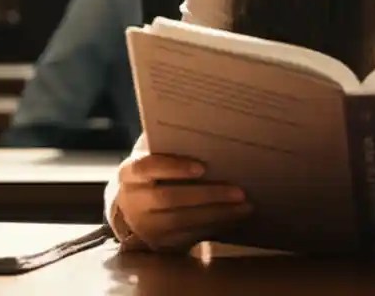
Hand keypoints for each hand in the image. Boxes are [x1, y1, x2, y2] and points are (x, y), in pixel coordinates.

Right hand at [114, 153, 252, 251]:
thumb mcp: (154, 153)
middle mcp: (133, 202)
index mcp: (129, 174)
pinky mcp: (161, 243)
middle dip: (207, 194)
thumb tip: (207, 131)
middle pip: (169, 198)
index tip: (202, 167)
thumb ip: (171, 143)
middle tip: (239, 191)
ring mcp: (146, 226)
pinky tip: (235, 216)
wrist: (134, 205)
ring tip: (245, 205)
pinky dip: (215, 225)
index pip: (147, 167)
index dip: (174, 167)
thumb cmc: (154, 169)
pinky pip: (190, 235)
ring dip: (218, 213)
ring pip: (183, 221)